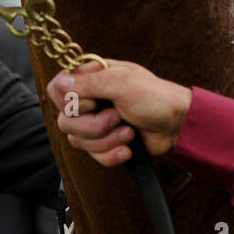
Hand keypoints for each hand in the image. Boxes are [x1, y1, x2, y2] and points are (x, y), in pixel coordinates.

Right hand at [47, 60, 192, 164]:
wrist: (176, 125)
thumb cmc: (155, 97)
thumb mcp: (122, 83)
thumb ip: (89, 82)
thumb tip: (60, 82)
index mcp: (92, 78)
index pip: (56, 88)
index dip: (69, 101)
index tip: (92, 103)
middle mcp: (90, 100)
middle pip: (65, 121)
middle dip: (94, 125)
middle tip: (117, 116)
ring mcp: (96, 123)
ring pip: (78, 141)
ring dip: (106, 140)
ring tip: (128, 131)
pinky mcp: (104, 143)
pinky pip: (93, 156)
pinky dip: (112, 154)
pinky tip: (128, 147)